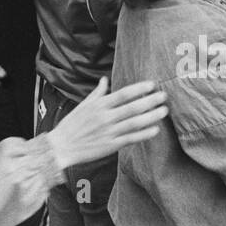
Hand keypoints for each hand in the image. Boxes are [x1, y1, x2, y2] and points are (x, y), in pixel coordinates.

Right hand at [46, 78, 168, 169]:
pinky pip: (131, 139)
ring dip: (152, 116)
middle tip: (164, 96)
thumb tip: (104, 79)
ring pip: (135, 123)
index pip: (123, 94)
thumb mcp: (83, 105)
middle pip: (133, 107)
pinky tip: (155, 129)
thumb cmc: (72, 124)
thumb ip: (97, 92)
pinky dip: (144, 134)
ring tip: (164, 111)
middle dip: (151, 101)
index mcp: (99, 105)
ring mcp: (109, 132)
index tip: (152, 85)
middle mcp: (105, 117)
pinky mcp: (111, 145)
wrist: (62, 146)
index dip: (139, 88)